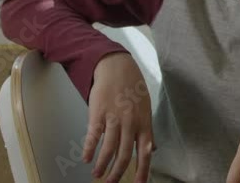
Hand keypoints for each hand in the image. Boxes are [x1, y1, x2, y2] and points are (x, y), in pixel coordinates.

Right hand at [83, 52, 155, 182]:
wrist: (116, 67)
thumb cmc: (133, 88)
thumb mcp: (145, 108)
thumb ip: (147, 130)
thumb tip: (152, 148)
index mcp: (144, 122)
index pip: (145, 152)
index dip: (142, 170)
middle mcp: (130, 122)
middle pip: (125, 154)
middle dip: (118, 173)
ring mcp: (114, 118)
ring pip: (109, 148)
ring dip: (102, 165)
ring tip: (98, 175)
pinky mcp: (98, 113)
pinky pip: (93, 135)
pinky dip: (89, 149)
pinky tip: (86, 158)